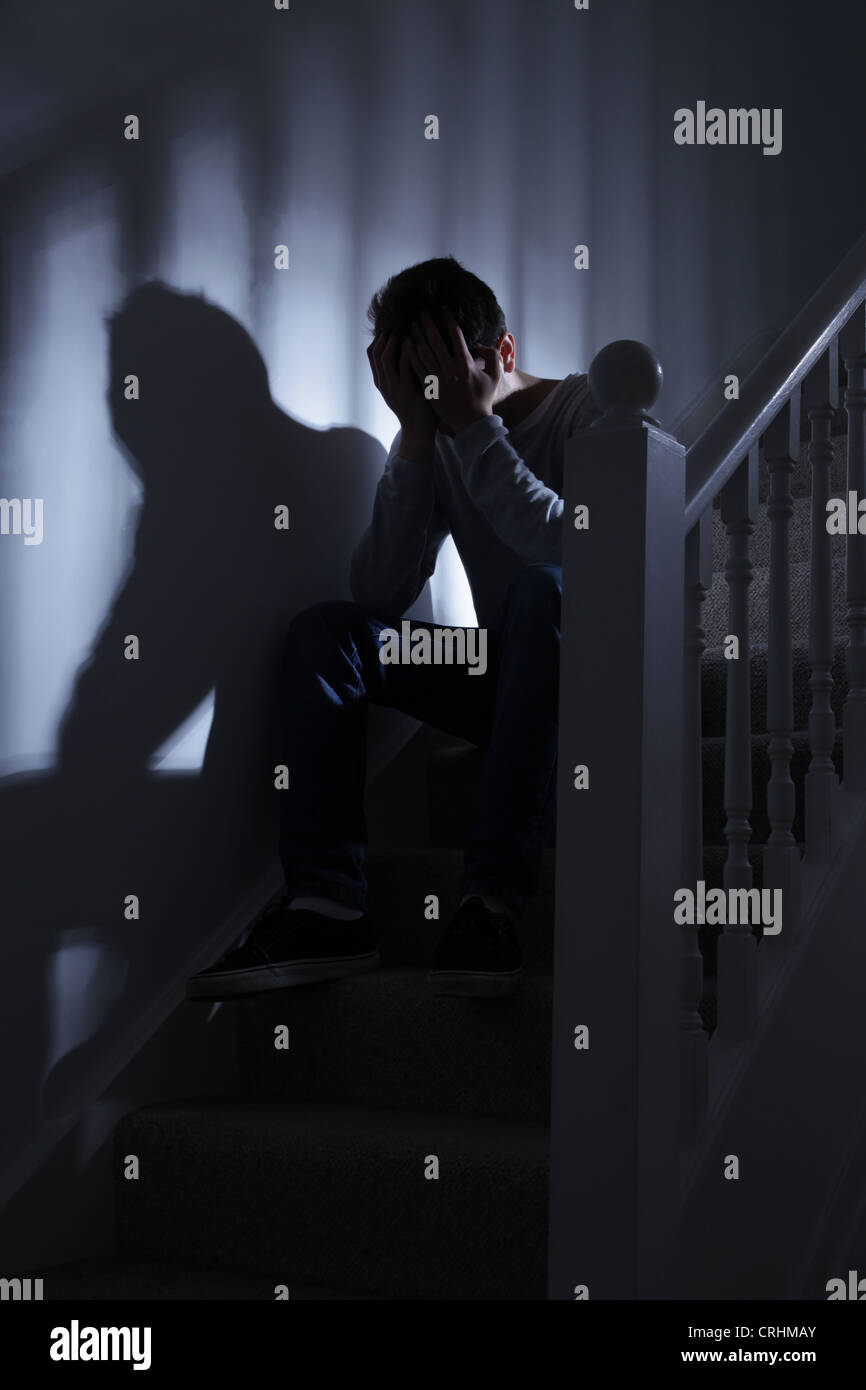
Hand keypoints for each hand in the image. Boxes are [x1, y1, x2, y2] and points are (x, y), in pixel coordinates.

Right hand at [367, 331, 437, 459]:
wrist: (419, 432)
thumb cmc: (416, 409)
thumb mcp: (405, 388)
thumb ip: (403, 371)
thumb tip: (407, 349)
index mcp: (381, 382)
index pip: (372, 354)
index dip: (379, 338)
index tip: (390, 325)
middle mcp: (383, 384)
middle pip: (375, 353)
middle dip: (385, 335)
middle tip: (397, 321)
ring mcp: (392, 388)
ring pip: (385, 358)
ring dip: (393, 341)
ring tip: (403, 327)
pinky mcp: (404, 392)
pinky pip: (402, 368)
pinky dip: (405, 353)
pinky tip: (413, 341)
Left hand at [409, 306, 502, 434]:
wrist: (471, 423)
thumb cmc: (484, 398)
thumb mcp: (495, 376)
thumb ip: (491, 356)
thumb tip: (479, 344)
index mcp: (466, 365)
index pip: (456, 336)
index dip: (449, 320)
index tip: (443, 308)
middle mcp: (450, 370)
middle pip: (436, 341)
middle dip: (427, 324)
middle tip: (420, 311)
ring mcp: (438, 380)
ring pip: (424, 354)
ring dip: (416, 337)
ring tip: (410, 325)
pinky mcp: (429, 389)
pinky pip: (417, 369)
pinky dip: (411, 355)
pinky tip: (406, 345)